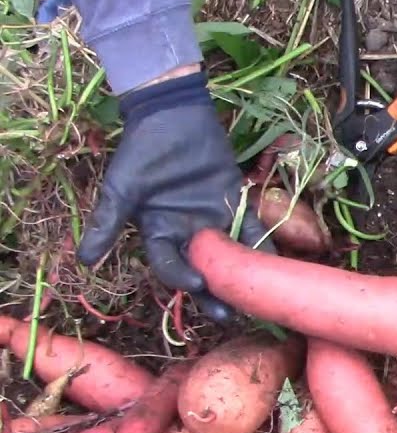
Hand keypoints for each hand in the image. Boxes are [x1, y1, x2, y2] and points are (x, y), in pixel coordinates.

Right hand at [77, 69, 273, 322]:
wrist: (172, 116)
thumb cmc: (142, 152)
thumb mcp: (121, 189)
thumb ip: (108, 223)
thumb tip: (85, 259)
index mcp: (159, 234)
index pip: (169, 265)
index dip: (180, 277)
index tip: (196, 285)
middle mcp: (187, 234)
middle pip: (202, 272)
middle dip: (213, 295)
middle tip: (228, 316)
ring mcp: (214, 221)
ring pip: (229, 258)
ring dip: (241, 278)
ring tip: (255, 302)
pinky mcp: (237, 206)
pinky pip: (252, 231)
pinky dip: (263, 247)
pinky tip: (276, 266)